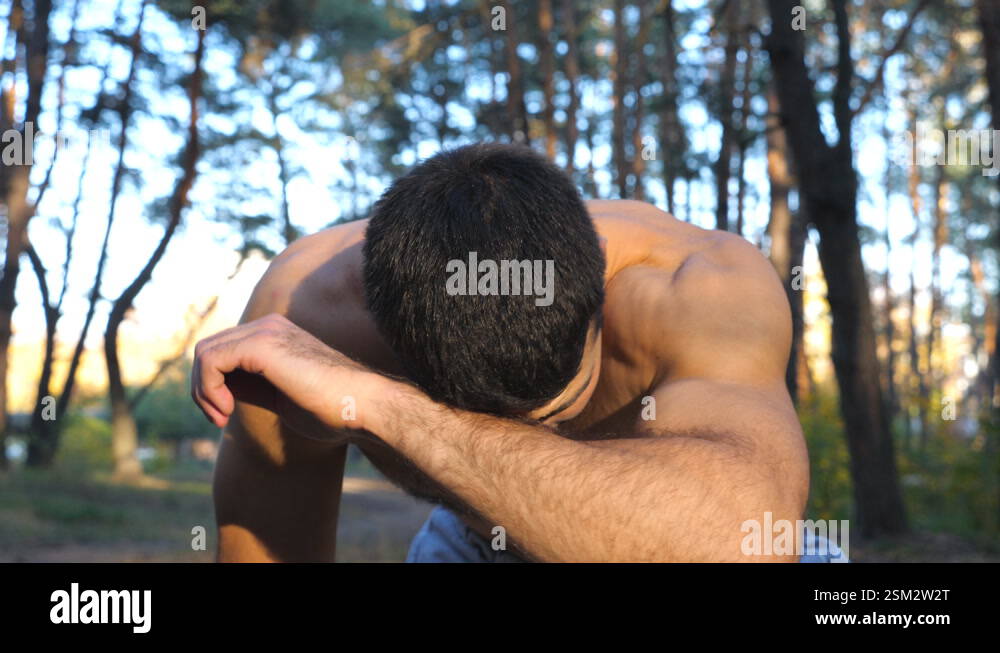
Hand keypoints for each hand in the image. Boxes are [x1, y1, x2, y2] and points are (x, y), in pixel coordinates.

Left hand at [191, 313, 379, 430]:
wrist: (360, 406)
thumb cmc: (331, 408)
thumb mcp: (280, 395)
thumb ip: (252, 386)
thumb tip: (216, 391)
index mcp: (274, 334)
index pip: (221, 351)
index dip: (211, 386)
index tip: (223, 415)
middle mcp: (268, 326)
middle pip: (207, 349)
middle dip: (202, 388)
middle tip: (218, 418)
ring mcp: (265, 331)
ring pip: (204, 353)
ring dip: (203, 390)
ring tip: (222, 416)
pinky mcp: (262, 345)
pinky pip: (211, 360)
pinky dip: (208, 388)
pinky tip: (227, 409)